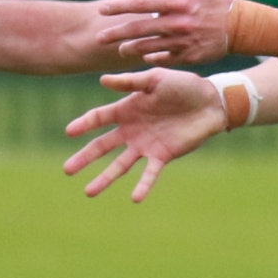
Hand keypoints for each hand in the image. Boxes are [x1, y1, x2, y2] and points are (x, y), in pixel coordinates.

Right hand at [61, 69, 227, 201]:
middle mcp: (132, 130)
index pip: (98, 118)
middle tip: (67, 169)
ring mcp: (146, 145)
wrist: (210, 101)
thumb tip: (102, 81)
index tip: (69, 131)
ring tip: (88, 192)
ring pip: (120, 165)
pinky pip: (150, 174)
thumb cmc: (182, 85)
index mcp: (127, 109)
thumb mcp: (155, 79)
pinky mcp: (163, 155)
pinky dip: (143, 186)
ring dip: (105, 178)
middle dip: (85, 157)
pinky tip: (134, 198)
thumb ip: (130, 82)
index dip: (84, 124)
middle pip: (102, 146)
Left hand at [92, 0, 235, 63]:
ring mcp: (182, 42)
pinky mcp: (188, 57)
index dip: (120, 7)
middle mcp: (177, 24)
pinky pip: (164, 58)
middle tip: (99, 37)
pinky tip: (141, 55)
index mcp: (178, 3)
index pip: (142, 4)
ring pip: (149, 47)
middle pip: (139, 29)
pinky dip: (151, 57)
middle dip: (116, 33)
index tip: (103, 10)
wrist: (242, 27)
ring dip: (130, 48)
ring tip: (118, 49)